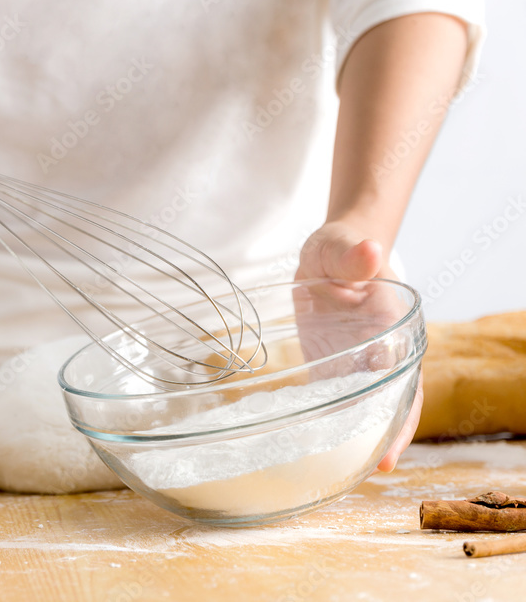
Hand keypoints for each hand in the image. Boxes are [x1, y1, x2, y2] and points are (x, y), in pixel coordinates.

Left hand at [295, 220, 422, 472]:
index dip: (400, 412)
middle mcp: (382, 351)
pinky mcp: (335, 368)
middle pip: (392, 402)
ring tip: (344, 472)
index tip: (392, 444)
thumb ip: (351, 253)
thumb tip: (370, 251)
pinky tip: (316, 449)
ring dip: (358, 437)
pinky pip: (338, 401)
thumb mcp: (338, 247)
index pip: (403, 375)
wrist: (331, 252)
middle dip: (386, 437)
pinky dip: (331, 424)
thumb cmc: (338, 249)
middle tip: (377, 469)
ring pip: (366, 408)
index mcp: (392, 325)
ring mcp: (359, 363)